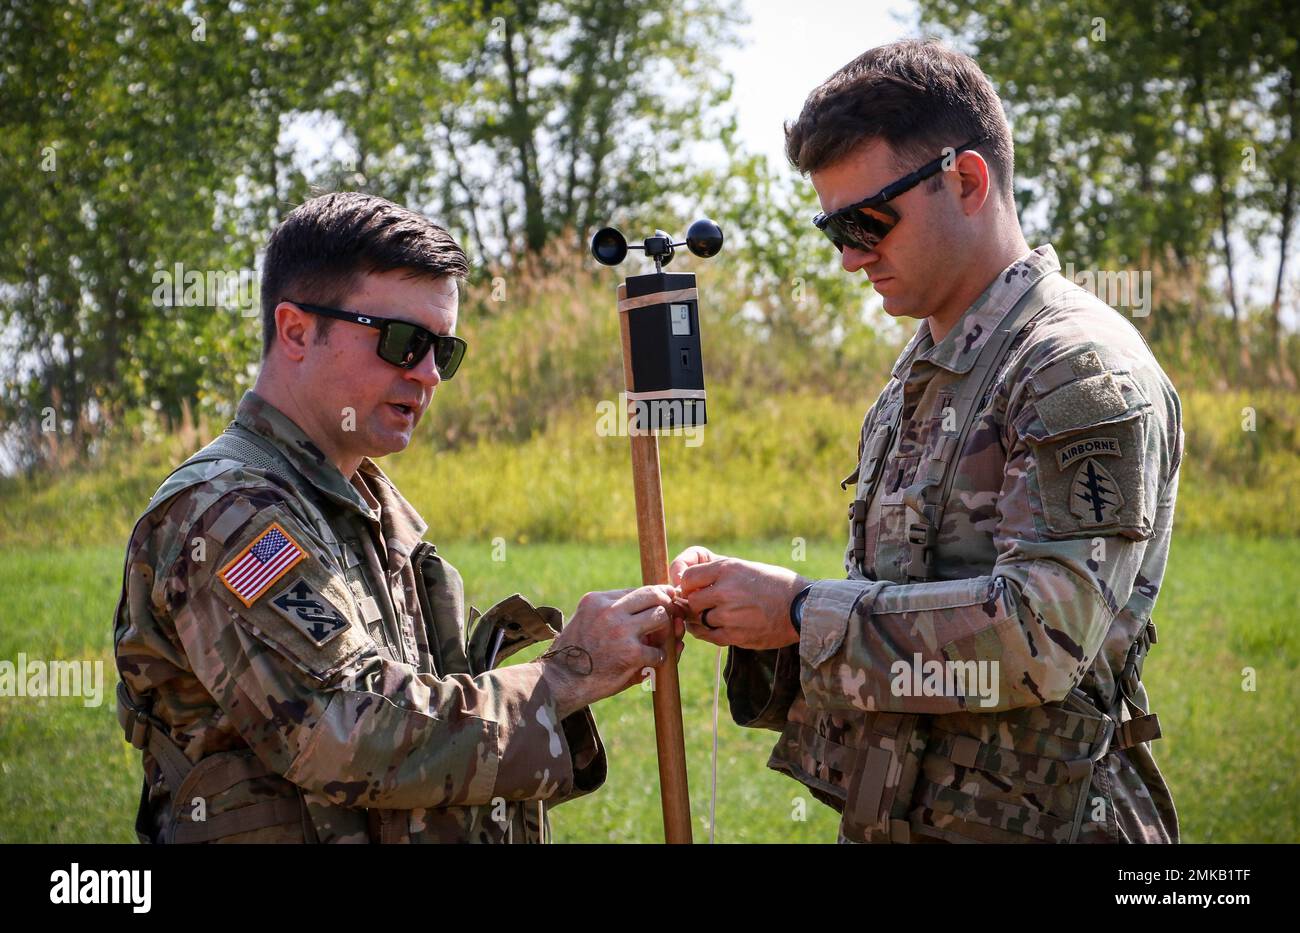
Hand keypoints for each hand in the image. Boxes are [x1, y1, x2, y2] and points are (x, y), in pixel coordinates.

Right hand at [537, 585, 685, 718]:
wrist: (559, 682)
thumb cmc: (576, 655)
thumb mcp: (589, 623)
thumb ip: (619, 615)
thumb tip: (663, 616)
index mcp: (597, 599)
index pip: (637, 590)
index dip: (654, 599)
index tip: (662, 607)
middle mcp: (609, 610)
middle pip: (654, 594)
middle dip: (667, 606)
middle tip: (671, 620)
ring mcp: (620, 630)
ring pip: (662, 616)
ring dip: (666, 631)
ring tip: (658, 643)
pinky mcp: (630, 653)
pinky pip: (660, 651)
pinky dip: (659, 659)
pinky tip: (650, 664)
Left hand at [676, 552, 808, 650]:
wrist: (802, 607)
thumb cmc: (774, 584)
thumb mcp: (746, 567)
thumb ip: (716, 571)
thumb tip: (684, 579)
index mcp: (729, 568)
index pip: (687, 577)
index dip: (686, 584)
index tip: (693, 588)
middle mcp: (726, 590)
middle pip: (690, 600)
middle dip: (694, 603)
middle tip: (703, 604)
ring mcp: (730, 615)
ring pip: (698, 619)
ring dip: (701, 618)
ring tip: (715, 614)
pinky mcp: (736, 635)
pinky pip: (707, 636)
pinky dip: (705, 632)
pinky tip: (712, 626)